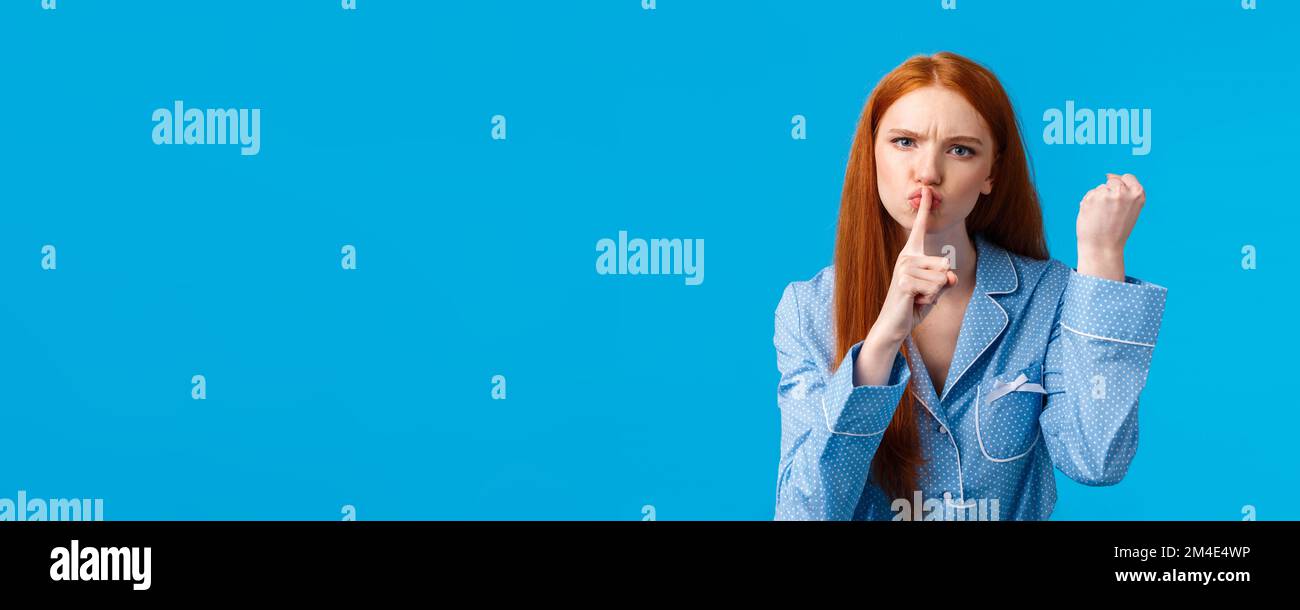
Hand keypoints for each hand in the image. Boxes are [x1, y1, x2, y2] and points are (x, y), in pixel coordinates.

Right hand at [868, 186, 958, 345]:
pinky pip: (934, 287)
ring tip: (918, 297)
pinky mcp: (904, 282)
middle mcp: (907, 256)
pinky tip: (915, 302)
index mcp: (913, 254)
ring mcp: (904, 268)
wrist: (894, 324)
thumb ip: (945, 279)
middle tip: (924, 293)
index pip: (921, 228)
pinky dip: (930, 300)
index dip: (925, 209)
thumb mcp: (935, 290)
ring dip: (935, 293)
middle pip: (945, 263)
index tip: (927, 190)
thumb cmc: (914, 304)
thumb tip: (950, 275)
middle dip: (941, 283)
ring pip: (941, 277)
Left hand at [1076, 173, 1144, 279]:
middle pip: (1112, 180)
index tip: (1119, 200)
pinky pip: (1090, 194)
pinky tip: (1093, 215)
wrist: (1102, 247)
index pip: (1128, 177)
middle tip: (1109, 212)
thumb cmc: (1116, 229)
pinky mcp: (1091, 198)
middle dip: (1109, 192)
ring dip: (1098, 198)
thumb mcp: (1131, 209)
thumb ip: (1126, 192)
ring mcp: (1106, 194)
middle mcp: (1122, 192)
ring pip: (1100, 188)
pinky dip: (1089, 203)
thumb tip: (1108, 175)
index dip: (1122, 186)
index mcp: (1137, 194)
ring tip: (1102, 215)